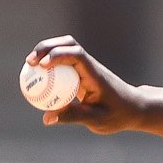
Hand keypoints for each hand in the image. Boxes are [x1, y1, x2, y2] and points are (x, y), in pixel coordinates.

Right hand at [26, 36, 142, 134]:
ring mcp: (86, 66)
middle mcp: (90, 65)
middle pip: (68, 44)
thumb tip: (46, 118)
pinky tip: (36, 75)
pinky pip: (63, 62)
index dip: (58, 55)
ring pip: (64, 48)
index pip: (77, 55)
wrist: (133, 108)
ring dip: (46, 51)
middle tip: (29, 62)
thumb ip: (72, 116)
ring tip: (29, 65)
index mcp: (95, 74)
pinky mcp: (82, 71)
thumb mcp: (96, 119)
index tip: (41, 65)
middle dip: (46, 48)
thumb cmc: (118, 114)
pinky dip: (49, 64)